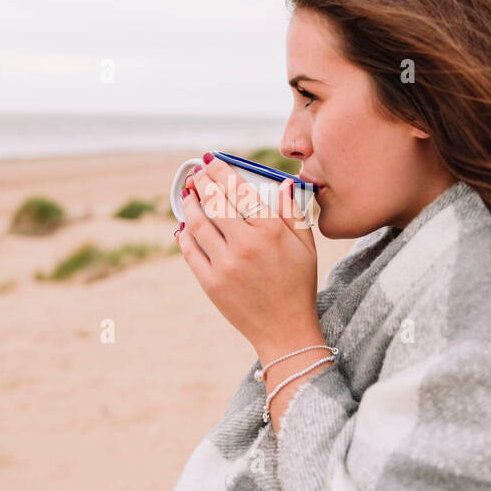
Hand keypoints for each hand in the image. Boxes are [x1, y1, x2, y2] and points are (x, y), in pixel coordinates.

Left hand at [174, 155, 320, 353]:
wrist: (285, 330)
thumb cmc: (298, 285)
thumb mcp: (305, 246)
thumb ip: (292, 212)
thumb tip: (283, 183)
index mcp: (271, 231)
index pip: (239, 189)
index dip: (221, 170)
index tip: (211, 161)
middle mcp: (246, 244)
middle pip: (215, 201)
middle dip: (202, 182)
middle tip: (196, 174)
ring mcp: (225, 264)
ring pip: (198, 223)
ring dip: (189, 204)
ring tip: (188, 194)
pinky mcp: (210, 283)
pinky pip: (190, 250)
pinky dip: (184, 234)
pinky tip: (185, 225)